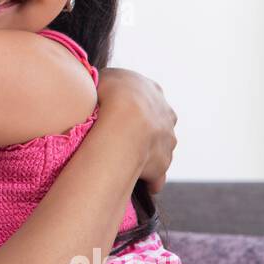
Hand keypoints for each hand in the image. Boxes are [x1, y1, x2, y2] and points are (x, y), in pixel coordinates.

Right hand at [94, 68, 176, 193]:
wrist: (126, 120)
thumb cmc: (110, 95)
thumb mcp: (103, 78)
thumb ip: (103, 82)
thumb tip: (96, 85)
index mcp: (152, 90)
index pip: (146, 98)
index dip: (132, 106)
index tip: (118, 114)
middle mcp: (165, 114)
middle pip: (157, 123)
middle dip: (144, 130)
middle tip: (123, 138)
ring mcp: (167, 139)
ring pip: (159, 148)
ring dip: (146, 154)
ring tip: (127, 163)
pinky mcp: (163, 162)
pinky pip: (156, 175)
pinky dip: (150, 180)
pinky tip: (139, 185)